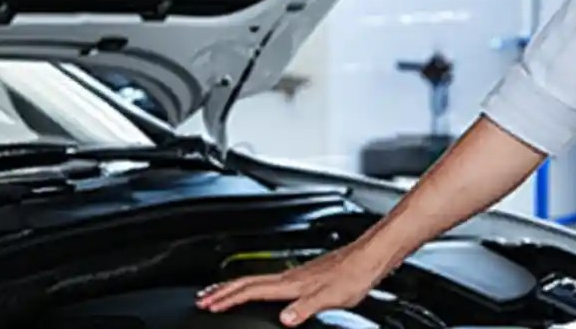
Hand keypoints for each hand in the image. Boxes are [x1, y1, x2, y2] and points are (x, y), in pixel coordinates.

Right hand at [195, 241, 389, 326]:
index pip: (251, 290)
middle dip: (223, 290)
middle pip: (248, 282)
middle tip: (202, 297)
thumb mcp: (331, 297)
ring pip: (258, 280)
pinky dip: (257, 286)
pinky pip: (272, 281)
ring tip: (221, 292)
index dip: (228, 298)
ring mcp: (298, 274)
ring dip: (236, 286)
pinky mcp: (307, 275)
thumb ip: (305, 308)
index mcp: (292, 282)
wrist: (372, 256)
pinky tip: (262, 290)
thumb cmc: (355, 273)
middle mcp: (291, 275)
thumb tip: (284, 319)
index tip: (208, 304)